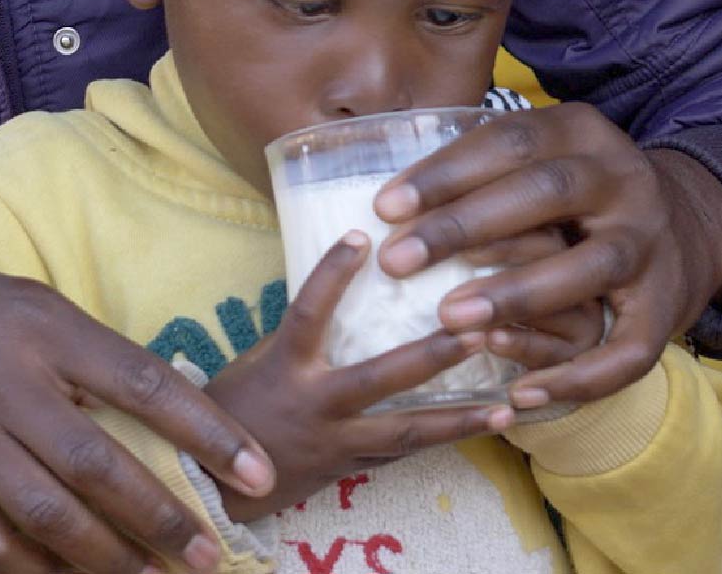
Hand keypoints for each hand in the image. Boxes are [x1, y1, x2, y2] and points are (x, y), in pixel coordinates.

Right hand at [0, 267, 276, 573]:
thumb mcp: (25, 304)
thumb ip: (88, 353)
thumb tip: (166, 412)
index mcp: (43, 326)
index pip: (143, 382)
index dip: (208, 432)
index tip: (258, 471)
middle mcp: (4, 381)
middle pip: (98, 463)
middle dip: (164, 517)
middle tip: (211, 553)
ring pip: (50, 514)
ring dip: (112, 557)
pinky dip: (39, 572)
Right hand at [204, 233, 512, 522]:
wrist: (214, 484)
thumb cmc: (232, 409)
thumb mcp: (256, 363)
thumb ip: (298, 336)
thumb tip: (342, 289)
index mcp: (284, 367)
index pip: (308, 312)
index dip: (331, 274)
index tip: (361, 237)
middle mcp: (314, 404)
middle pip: (381, 379)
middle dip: (432, 357)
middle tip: (479, 333)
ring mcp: (335, 442)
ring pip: (406, 431)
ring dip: (460, 419)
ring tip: (507, 408)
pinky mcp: (348, 469)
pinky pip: (400, 454)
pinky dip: (437, 440)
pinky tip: (476, 432)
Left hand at [368, 104, 721, 408]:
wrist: (688, 224)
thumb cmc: (574, 194)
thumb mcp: (542, 155)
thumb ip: (481, 162)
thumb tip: (384, 186)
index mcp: (584, 132)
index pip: (511, 140)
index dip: (447, 172)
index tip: (386, 207)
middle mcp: (624, 181)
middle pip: (547, 194)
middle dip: (467, 226)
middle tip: (399, 260)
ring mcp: (651, 244)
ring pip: (590, 266)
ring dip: (517, 293)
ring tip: (450, 318)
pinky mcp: (665, 307)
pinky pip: (627, 350)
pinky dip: (576, 377)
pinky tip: (518, 393)